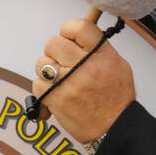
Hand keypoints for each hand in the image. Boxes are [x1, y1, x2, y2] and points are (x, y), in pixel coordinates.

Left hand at [33, 18, 135, 143]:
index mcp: (101, 54)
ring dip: (47, 70)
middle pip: (53, 43)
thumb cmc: (117, 98)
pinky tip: (54, 92)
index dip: (69, 29)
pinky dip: (43, 88)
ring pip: (42, 63)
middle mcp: (84, 66)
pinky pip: (37, 85)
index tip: (68, 36)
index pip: (78, 27)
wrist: (116, 127)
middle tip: (62, 60)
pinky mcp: (56, 99)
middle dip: (55, 50)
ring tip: (59, 78)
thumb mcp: (118, 64)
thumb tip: (80, 36)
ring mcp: (68, 83)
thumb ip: (98, 48)